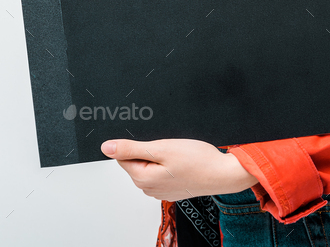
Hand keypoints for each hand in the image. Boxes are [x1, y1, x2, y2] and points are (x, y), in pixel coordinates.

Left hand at [100, 138, 258, 200]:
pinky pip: (162, 171)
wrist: (222, 173)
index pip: (123, 157)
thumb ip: (132, 148)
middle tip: (168, 145)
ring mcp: (161, 190)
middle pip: (137, 161)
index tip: (152, 139)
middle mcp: (149, 189)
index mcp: (142, 179)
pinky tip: (182, 159)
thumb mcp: (162, 148)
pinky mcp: (172, 188)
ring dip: (160, 155)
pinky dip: (169, 163)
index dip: (136, 143)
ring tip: (178, 152)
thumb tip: (107, 148)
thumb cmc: (198, 161)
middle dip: (149, 149)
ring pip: (151, 165)